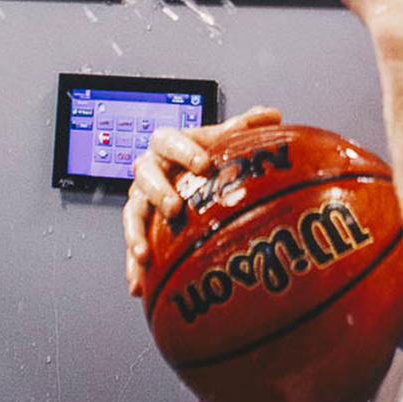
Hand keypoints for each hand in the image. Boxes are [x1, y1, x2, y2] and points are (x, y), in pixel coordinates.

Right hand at [122, 105, 282, 296]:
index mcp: (167, 146)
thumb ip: (245, 126)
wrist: (188, 173)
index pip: (167, 140)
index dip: (183, 150)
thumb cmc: (205, 156)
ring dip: (135, 234)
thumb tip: (271, 116)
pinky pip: (133, 244)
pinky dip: (134, 266)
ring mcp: (141, 198)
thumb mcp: (223, 139)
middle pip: (145, 176)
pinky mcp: (140, 225)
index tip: (202, 163)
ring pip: (132, 212)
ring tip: (144, 254)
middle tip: (174, 208)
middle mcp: (149, 170)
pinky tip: (140, 285)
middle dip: (158, 192)